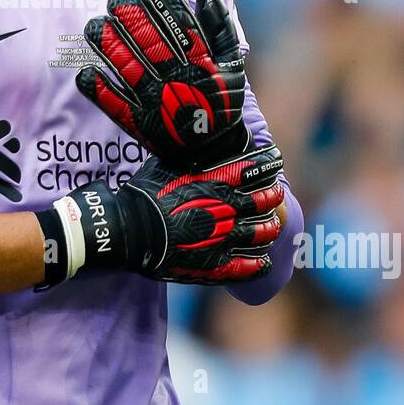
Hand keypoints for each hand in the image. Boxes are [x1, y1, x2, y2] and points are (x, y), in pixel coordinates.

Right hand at [36, 144, 285, 285]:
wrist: (128, 231)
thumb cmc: (144, 192)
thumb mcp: (168, 163)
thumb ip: (192, 155)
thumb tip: (203, 137)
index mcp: (215, 181)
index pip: (254, 169)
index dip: (268, 164)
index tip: (275, 160)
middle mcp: (225, 208)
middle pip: (264, 200)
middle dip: (271, 195)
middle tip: (273, 193)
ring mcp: (222, 239)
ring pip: (262, 233)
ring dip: (270, 227)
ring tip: (271, 225)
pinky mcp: (214, 265)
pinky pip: (247, 267)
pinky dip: (259, 263)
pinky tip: (263, 261)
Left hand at [77, 0, 249, 167]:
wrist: (212, 153)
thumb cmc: (220, 100)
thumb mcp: (231, 65)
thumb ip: (220, 28)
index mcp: (202, 65)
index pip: (182, 27)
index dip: (165, 4)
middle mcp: (178, 82)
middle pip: (151, 44)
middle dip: (132, 18)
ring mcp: (157, 103)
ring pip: (129, 69)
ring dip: (110, 46)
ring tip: (94, 25)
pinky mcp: (139, 124)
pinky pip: (115, 105)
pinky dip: (100, 90)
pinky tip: (86, 72)